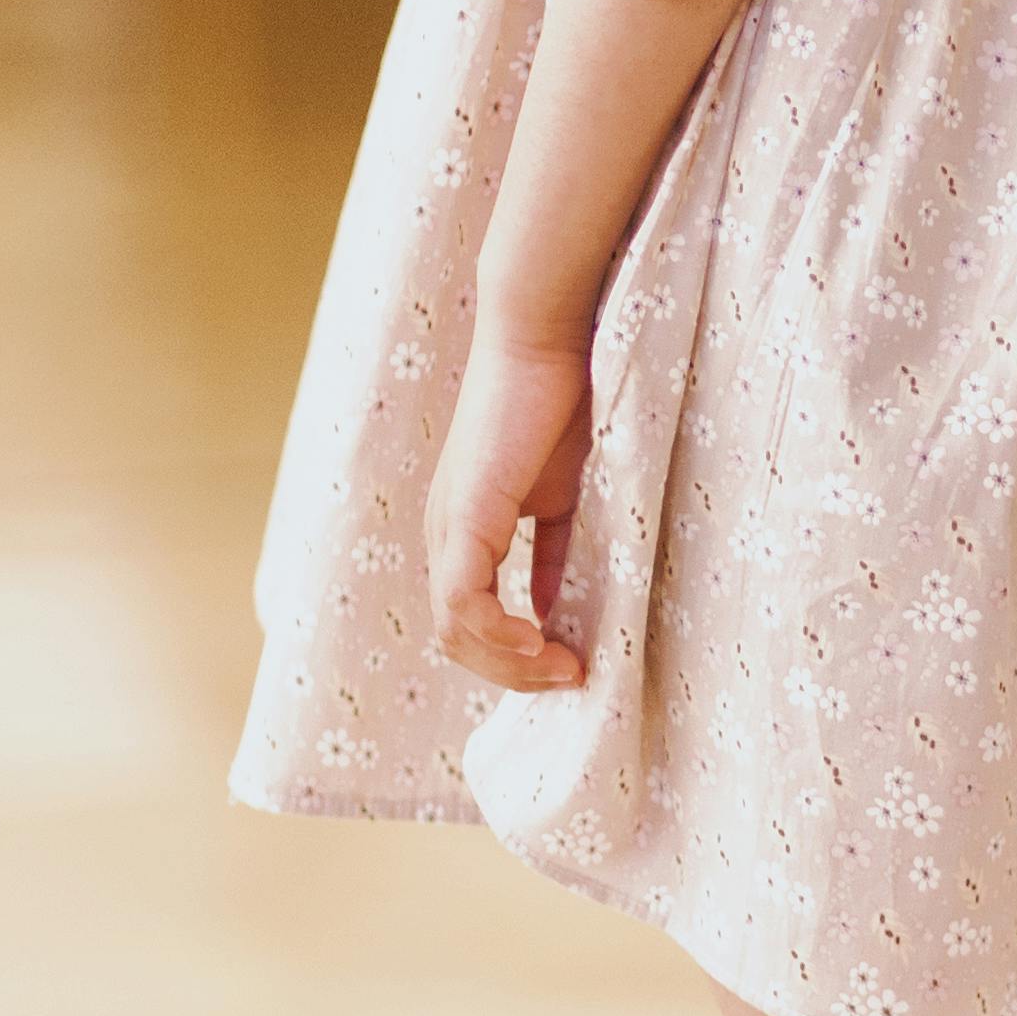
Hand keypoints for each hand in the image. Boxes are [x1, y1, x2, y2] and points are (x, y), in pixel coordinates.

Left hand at [427, 305, 595, 693]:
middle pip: (456, 638)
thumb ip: (555, 551)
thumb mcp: (561, 496)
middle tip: (569, 677)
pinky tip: (541, 640)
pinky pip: (466, 600)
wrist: (545, 338)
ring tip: (563, 667)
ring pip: (456, 629)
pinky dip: (500, 633)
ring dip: (511, 662)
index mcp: (464, 529)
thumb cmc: (559, 402)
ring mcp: (450, 526)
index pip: (468, 620)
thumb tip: (557, 609)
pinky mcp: (466, 515)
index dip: (514, 657)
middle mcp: (445, 534)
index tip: (571, 666)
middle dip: (513, 672)